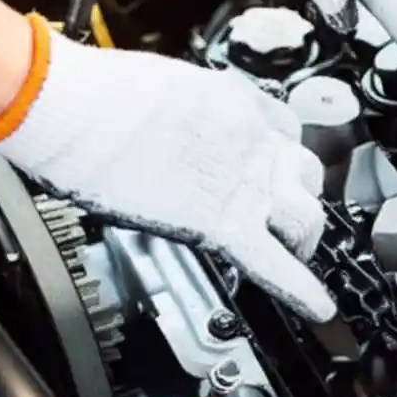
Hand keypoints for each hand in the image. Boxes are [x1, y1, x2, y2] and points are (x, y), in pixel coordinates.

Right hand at [0, 27, 335, 321]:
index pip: (284, 131)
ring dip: (302, 237)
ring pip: (307, 216)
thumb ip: (190, 116)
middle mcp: (253, 136)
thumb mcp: (167, 89)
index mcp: (237, 99)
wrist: (79, 107)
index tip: (275, 167)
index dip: (281, 155)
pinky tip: (318, 307)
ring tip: (293, 254)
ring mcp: (246, 179)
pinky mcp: (224, 221)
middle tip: (288, 217)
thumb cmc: (100, 94)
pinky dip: (302, 290)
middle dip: (301, 196)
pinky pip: (275, 263)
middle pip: (306, 172)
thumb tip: (178, 133)